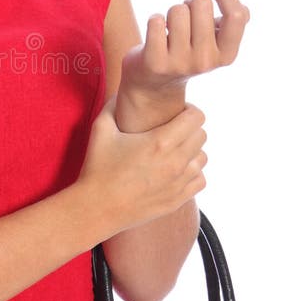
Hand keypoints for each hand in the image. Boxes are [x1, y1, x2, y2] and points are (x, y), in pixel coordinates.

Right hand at [73, 96, 206, 243]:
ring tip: (172, 151)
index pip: (196, 117)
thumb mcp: (101, 129)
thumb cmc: (97, 167)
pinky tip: (175, 170)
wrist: (97, 208)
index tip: (174, 113)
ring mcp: (179, 183)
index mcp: (160, 142)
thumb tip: (123, 92)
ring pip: (203, 158)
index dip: (187, 110)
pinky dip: (192, 172)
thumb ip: (113, 105)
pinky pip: (200, 179)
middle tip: (171, 130)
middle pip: (202, 135)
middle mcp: (175, 162)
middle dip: (189, 128)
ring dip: (191, 151)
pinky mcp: (178, 199)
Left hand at [119, 0, 249, 99]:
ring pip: (177, 10)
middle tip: (184, 17)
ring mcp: (180, 63)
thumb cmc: (188, 51)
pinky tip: (156, 34)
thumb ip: (231, 25)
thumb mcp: (214, 42)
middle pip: (201, 4)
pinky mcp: (156, 62)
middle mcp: (206, 61)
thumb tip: (243, 10)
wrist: (154, 83)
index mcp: (227, 55)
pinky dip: (154, 20)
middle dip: (190, 3)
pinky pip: (156, 21)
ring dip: (171, 13)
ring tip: (169, 29)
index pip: (236, 16)